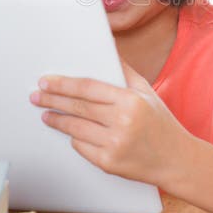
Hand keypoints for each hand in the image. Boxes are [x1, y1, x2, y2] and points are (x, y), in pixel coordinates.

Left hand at [30, 62, 191, 186]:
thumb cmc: (161, 123)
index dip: (63, 84)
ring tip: (46, 115)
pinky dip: (75, 139)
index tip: (46, 81)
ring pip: (75, 129)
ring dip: (57, 120)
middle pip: (77, 107)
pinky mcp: (109, 163)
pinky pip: (82, 147)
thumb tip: (108, 48)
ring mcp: (114, 144)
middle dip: (52, 100)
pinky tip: (71, 133)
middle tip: (36, 96)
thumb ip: (124, 71)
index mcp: (130, 100)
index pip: (88, 88)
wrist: (176, 159)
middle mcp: (122, 122)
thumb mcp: (147, 92)